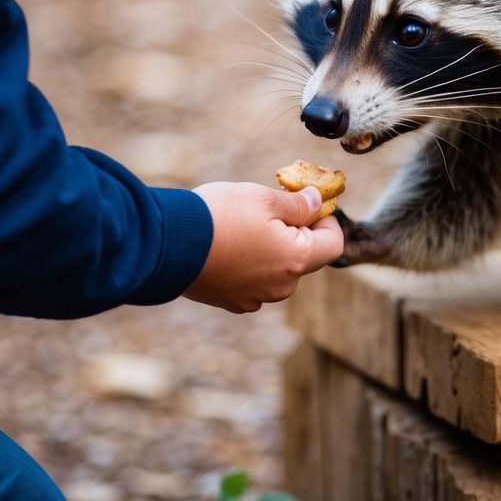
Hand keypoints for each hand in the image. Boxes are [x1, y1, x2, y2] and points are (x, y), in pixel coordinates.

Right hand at [183, 182, 343, 312]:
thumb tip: (318, 203)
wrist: (166, 244)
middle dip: (295, 232)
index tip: (306, 203)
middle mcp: (281, 286)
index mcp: (297, 260)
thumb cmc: (219, 216)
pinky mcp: (232, 302)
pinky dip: (248, 264)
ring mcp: (256, 298)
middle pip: (305, 257)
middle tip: (268, 209)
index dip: (326, 220)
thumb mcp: (264, 198)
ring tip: (241, 226)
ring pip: (278, 269)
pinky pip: (253, 281)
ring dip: (271, 248)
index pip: (334, 242)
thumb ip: (299, 204)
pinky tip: (225, 246)